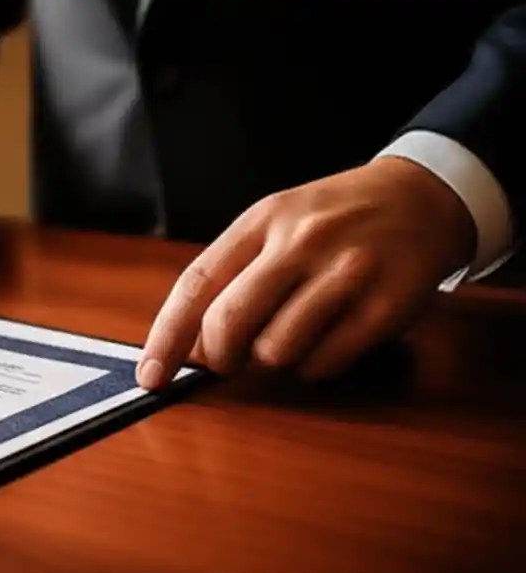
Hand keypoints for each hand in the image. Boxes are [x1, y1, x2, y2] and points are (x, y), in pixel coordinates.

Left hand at [138, 157, 476, 388]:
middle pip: (230, 321)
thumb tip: (186, 347)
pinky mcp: (387, 305)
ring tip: (296, 331)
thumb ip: (231, 275)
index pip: (197, 284)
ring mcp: (348, 272)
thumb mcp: (276, 224)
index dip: (166, 337)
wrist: (422, 197)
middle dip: (220, 356)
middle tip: (229, 361)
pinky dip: (316, 365)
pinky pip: (325, 363)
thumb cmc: (334, 220)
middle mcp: (303, 241)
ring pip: (277, 350)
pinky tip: (331, 337)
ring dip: (275, 359)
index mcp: (263, 220)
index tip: (150, 376)